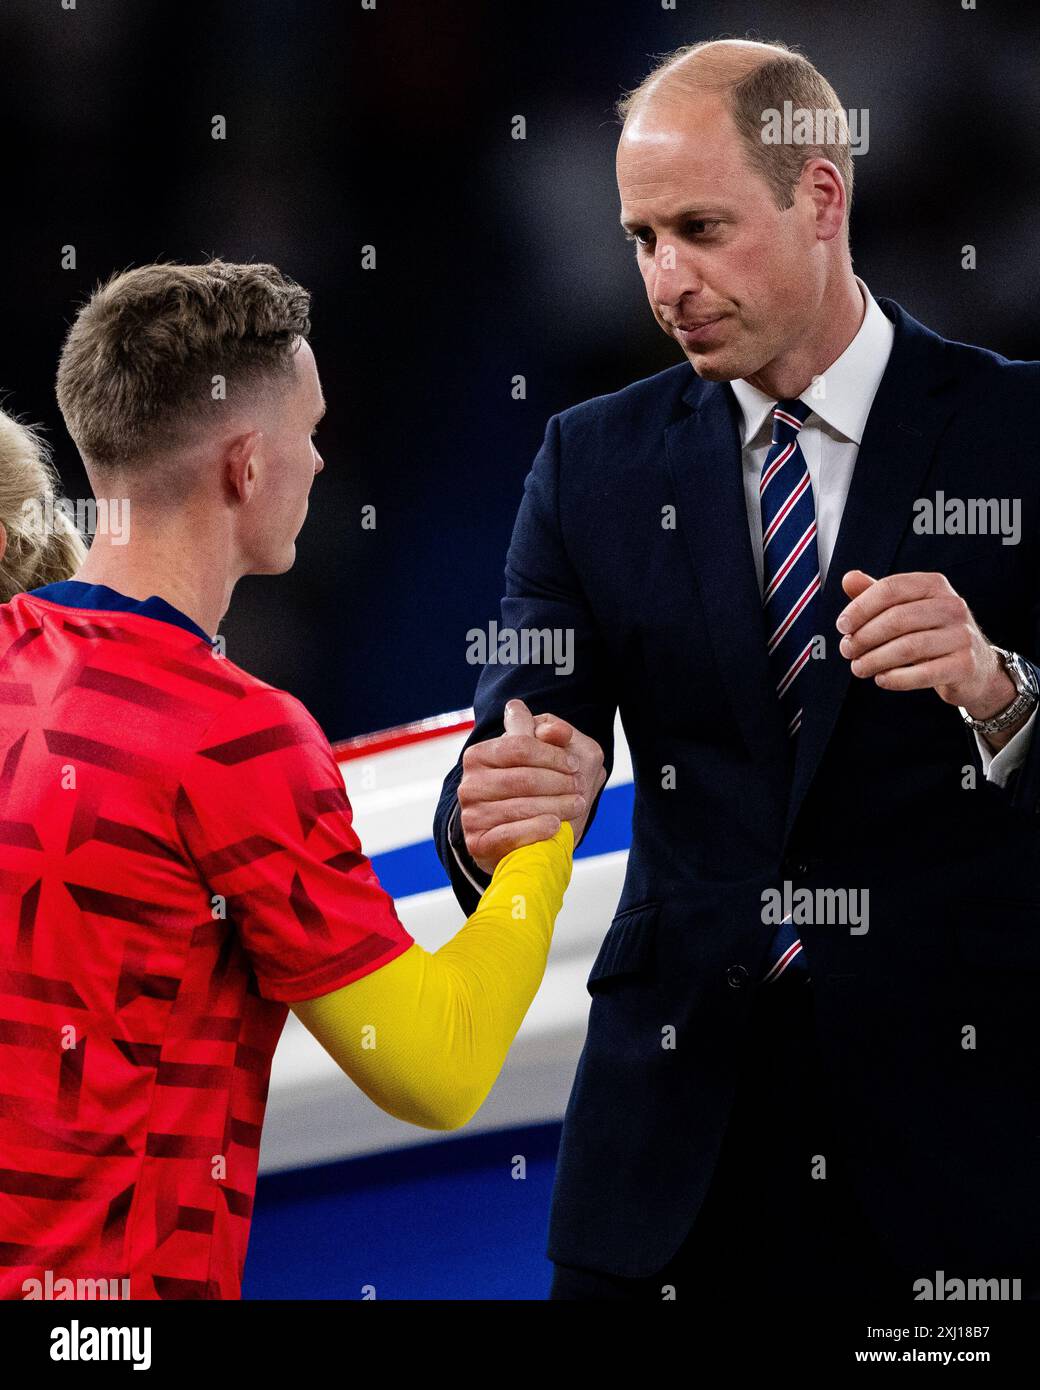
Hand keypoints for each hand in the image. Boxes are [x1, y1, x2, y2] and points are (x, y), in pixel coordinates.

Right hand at [458, 699, 606, 873]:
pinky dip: (536, 828)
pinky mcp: (477, 843)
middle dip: (559, 781)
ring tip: (577, 804)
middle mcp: (469, 784)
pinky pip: (510, 835)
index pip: (520, 746)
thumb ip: (547, 735)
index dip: (552, 754)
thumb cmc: (523, 787)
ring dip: (557, 805)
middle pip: (523, 778)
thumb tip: (559, 730)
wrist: (508, 835)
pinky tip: (555, 824)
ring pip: (520, 806)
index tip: (574, 763)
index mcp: (477, 755)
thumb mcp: (535, 755)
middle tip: (580, 785)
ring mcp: (471, 815)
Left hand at [836, 569, 1013, 716]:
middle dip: (864, 636)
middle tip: (847, 650)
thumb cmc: (932, 633)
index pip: (891, 588)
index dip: (860, 607)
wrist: (974, 667)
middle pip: (897, 618)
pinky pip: (923, 673)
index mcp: (934, 585)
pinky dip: (896, 678)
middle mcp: (952, 606)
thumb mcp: (906, 608)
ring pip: (908, 647)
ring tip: (859, 668)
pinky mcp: (964, 665)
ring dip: (875, 659)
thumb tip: (848, 578)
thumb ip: (877, 595)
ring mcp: (961, 635)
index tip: (842, 626)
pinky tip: (881, 679)